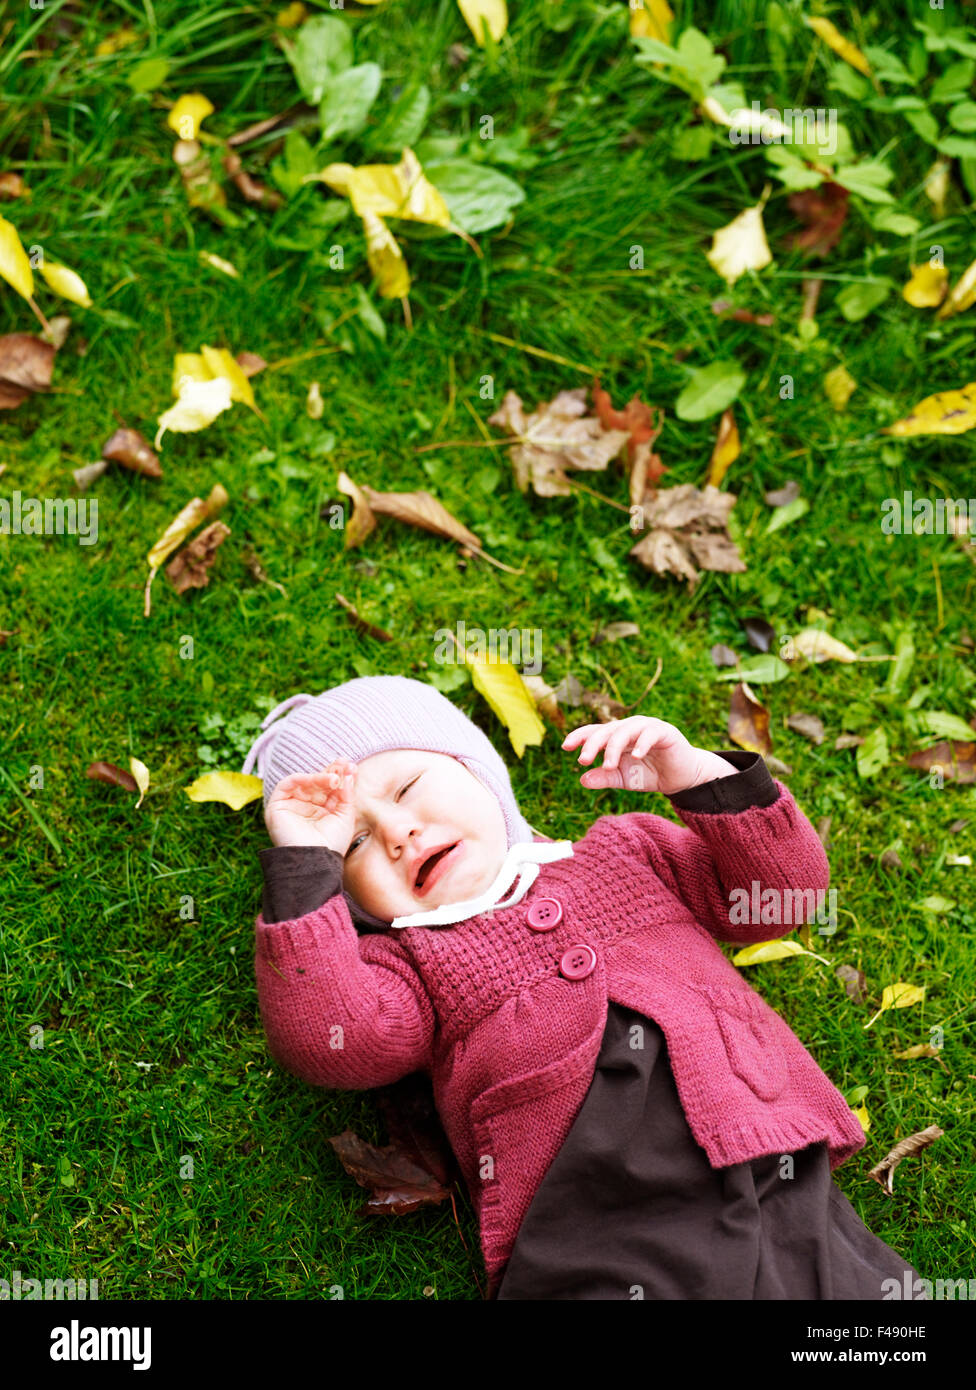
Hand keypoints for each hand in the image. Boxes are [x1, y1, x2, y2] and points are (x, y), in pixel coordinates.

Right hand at [265, 760, 358, 851]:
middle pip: (317, 782)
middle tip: (345, 764)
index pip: (328, 788)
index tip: (352, 767)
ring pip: (304, 782)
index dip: (340, 775)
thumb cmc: (331, 844)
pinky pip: (286, 784)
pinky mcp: (277, 806)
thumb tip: (349, 771)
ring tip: (335, 779)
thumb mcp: (345, 815)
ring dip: (321, 776)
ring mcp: (291, 806)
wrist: (314, 861)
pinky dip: (303, 778)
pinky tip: (320, 779)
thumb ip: (346, 793)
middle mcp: (305, 807)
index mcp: (320, 811)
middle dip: (332, 772)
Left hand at [561, 717, 735, 795]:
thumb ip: (605, 777)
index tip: (565, 747)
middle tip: (583, 760)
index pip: (594, 731)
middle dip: (593, 744)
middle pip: (606, 730)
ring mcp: (647, 727)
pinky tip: (636, 756)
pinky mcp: (665, 732)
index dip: (579, 736)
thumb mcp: (624, 779)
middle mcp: (629, 727)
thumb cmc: (650, 774)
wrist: (681, 778)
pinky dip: (642, 743)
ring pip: (625, 731)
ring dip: (614, 747)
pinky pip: (651, 733)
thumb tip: (582, 779)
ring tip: (609, 765)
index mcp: (617, 736)